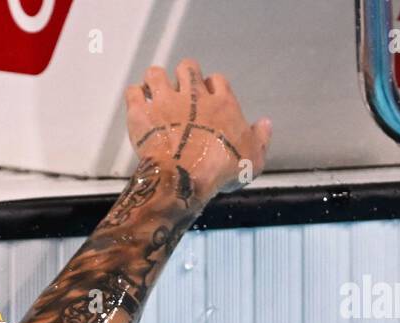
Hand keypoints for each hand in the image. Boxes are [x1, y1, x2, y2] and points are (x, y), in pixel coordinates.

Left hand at [124, 59, 271, 199]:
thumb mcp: (254, 159)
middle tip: (179, 95)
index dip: (210, 87)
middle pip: (187, 67)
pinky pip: (133, 92)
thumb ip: (261, 138)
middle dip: (183, 76)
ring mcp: (165, 102)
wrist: (186, 179)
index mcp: (221, 102)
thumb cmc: (221, 171)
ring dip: (155, 81)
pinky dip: (134, 97)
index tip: (206, 100)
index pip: (216, 80)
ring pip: (156, 73)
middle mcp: (193, 95)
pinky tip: (137, 107)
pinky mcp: (142, 114)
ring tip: (155, 96)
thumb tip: (266, 123)